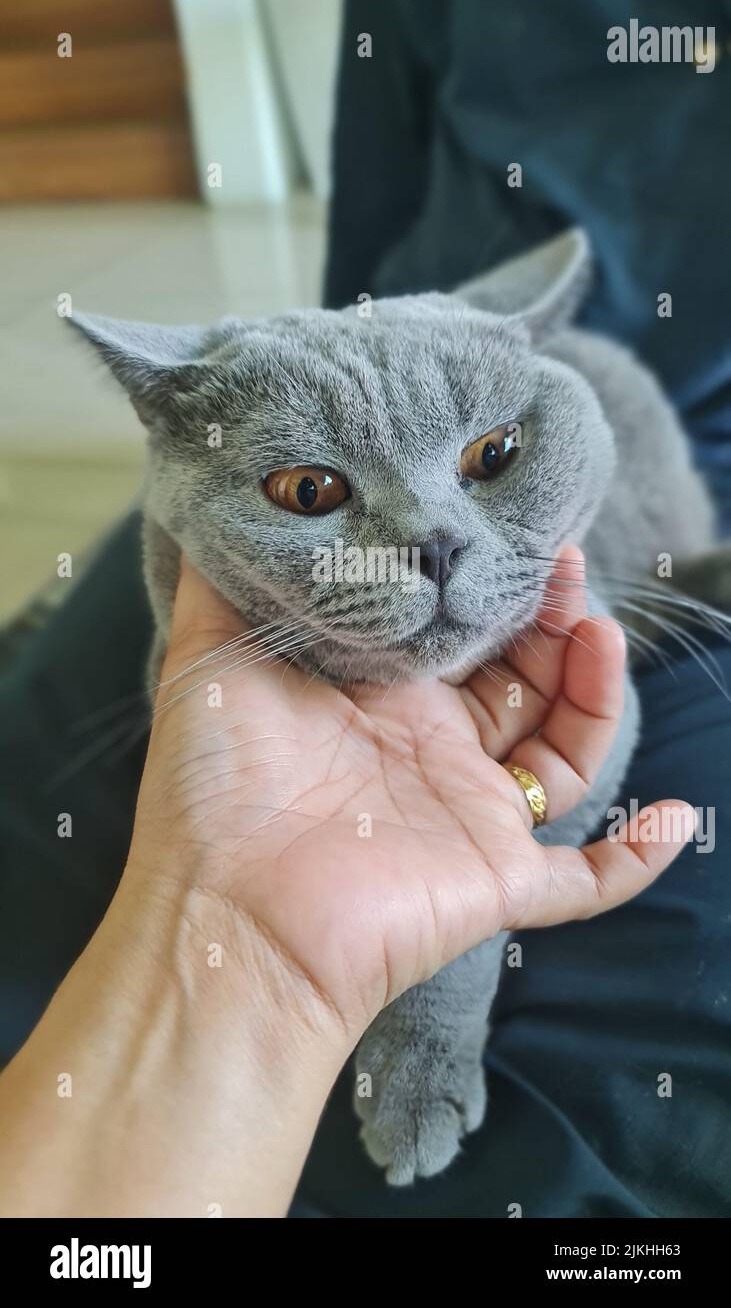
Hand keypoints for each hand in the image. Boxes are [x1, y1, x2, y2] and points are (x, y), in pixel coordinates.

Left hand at [126, 546, 692, 1043]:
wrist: (225, 917)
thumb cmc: (211, 786)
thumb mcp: (210, 657)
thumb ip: (229, 581)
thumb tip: (234, 499)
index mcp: (375, 700)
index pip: (455, 634)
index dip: (490, 586)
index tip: (515, 531)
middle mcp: (428, 752)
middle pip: (520, 680)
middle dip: (551, 621)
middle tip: (564, 567)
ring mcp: (466, 817)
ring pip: (563, 753)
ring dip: (597, 697)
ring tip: (601, 636)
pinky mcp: (494, 881)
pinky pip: (583, 881)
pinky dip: (636, 860)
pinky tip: (679, 818)